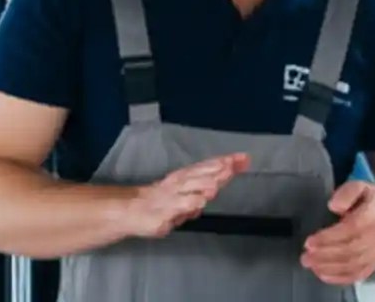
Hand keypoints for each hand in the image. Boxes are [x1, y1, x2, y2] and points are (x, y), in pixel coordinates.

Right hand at [125, 153, 248, 238]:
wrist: (131, 210)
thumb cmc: (163, 201)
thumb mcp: (187, 191)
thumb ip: (206, 184)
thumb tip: (226, 174)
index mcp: (185, 177)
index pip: (207, 167)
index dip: (224, 162)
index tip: (243, 158)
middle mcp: (178, 184)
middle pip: (200, 175)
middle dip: (216, 170)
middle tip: (232, 166)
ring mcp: (169, 198)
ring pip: (188, 190)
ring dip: (203, 185)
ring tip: (216, 185)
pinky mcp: (162, 215)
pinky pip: (176, 209)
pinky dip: (187, 205)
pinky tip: (199, 203)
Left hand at [301, 181, 374, 285]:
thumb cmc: (368, 199)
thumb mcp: (359, 186)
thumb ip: (347, 192)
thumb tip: (334, 206)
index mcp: (373, 215)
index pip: (351, 229)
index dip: (329, 237)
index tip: (309, 241)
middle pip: (350, 250)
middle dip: (325, 255)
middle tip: (305, 257)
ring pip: (353, 265)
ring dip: (329, 267)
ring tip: (310, 265)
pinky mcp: (373, 263)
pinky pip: (357, 275)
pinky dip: (339, 278)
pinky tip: (323, 274)